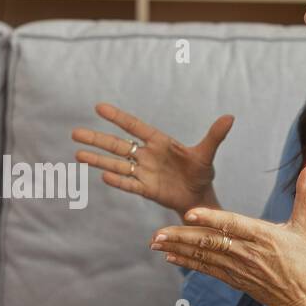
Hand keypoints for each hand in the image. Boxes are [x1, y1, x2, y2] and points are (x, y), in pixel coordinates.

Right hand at [72, 102, 233, 218]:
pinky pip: (128, 184)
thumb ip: (215, 136)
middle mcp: (147, 156)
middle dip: (97, 139)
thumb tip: (231, 117)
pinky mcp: (145, 190)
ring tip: (77, 154)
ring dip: (98, 159)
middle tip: (75, 133)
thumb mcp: (207, 154)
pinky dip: (117, 180)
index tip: (98, 107)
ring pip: (117, 164)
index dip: (117, 118)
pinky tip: (102, 175)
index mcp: (159, 142)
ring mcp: (144, 173)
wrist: (199, 197)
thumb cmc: (201, 172)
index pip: (134, 127)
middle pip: (118, 145)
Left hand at [149, 162, 305, 305]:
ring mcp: (239, 269)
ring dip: (178, 249)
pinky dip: (188, 263)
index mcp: (265, 237)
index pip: (233, 224)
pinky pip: (207, 270)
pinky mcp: (234, 280)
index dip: (210, 218)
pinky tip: (170, 256)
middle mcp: (248, 253)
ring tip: (155, 242)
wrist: (305, 302)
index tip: (189, 212)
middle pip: (210, 242)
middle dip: (181, 236)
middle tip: (157, 232)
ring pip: (204, 256)